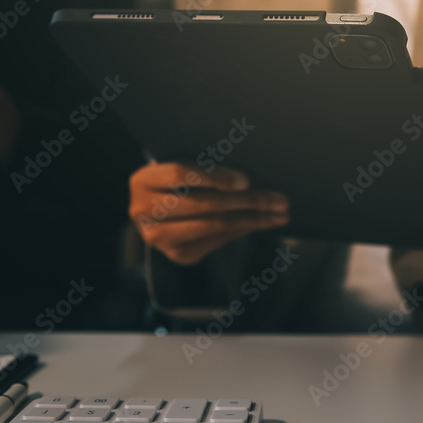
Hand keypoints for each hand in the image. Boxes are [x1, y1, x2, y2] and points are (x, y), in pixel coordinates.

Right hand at [129, 161, 289, 265]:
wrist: (160, 209)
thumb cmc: (178, 181)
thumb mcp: (184, 167)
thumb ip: (205, 167)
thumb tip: (250, 178)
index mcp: (143, 180)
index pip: (180, 175)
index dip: (215, 177)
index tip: (246, 181)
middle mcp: (143, 211)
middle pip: (203, 204)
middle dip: (247, 201)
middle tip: (279, 200)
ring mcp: (157, 237)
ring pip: (213, 225)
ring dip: (253, 220)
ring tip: (279, 214)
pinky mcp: (176, 255)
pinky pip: (216, 242)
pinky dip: (242, 231)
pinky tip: (262, 223)